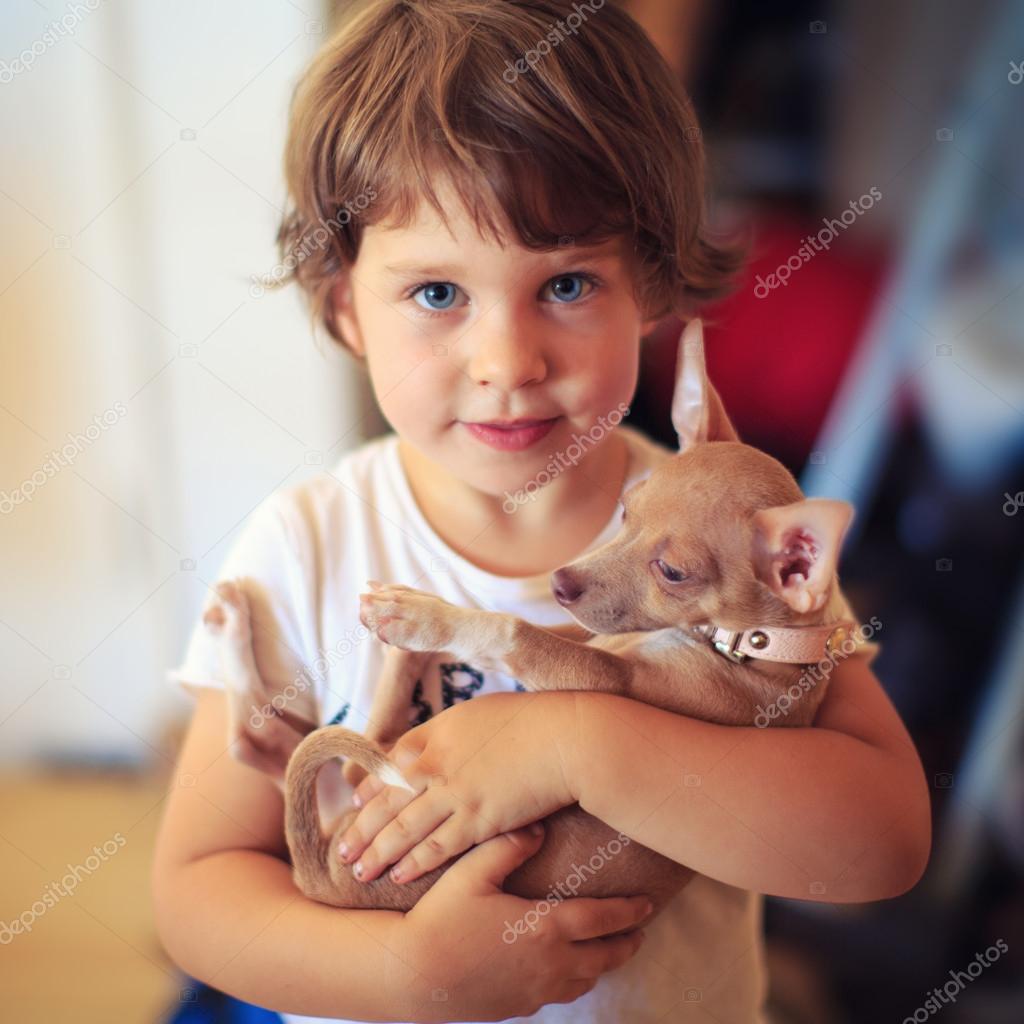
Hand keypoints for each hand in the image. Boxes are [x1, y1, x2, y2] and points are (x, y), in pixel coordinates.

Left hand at [338, 691, 577, 884]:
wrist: (565, 737)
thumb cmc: (531, 719)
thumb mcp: (480, 712)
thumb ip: (453, 730)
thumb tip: (442, 741)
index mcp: (435, 732)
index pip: (389, 763)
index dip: (371, 787)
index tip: (357, 805)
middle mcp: (435, 764)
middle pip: (386, 801)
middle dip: (361, 829)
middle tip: (341, 851)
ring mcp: (454, 794)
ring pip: (403, 830)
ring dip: (378, 853)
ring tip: (359, 872)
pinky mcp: (478, 821)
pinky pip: (437, 847)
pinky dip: (414, 863)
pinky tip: (399, 876)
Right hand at [398, 823, 652, 1020]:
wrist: (412, 977)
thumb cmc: (440, 918)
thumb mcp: (473, 872)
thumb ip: (509, 846)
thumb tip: (539, 827)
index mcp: (546, 928)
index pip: (602, 920)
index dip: (628, 912)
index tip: (647, 904)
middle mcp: (549, 964)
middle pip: (604, 957)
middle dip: (626, 943)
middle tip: (639, 931)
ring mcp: (534, 991)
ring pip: (584, 981)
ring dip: (602, 966)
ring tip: (609, 952)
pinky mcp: (517, 1008)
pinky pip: (558, 996)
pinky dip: (574, 982)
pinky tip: (566, 972)